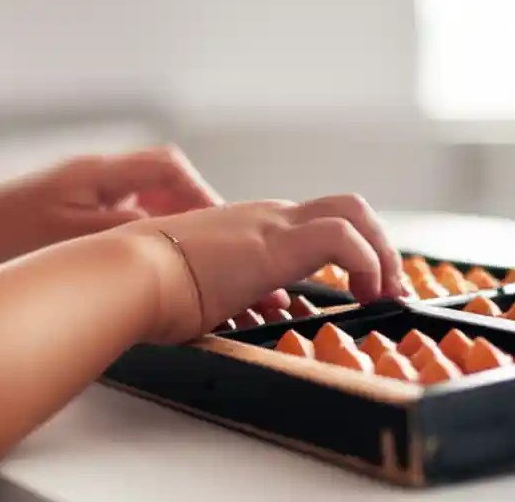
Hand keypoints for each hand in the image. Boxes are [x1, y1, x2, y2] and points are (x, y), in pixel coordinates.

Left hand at [0, 146, 221, 268]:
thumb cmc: (7, 233)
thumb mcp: (72, 238)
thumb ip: (126, 232)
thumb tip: (173, 237)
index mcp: (99, 172)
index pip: (168, 169)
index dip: (200, 194)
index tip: (219, 224)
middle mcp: (100, 171)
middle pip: (167, 175)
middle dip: (196, 204)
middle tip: (216, 238)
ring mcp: (91, 184)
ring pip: (151, 191)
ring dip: (176, 214)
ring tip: (192, 247)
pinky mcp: (83, 201)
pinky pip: (133, 204)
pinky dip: (153, 222)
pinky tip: (155, 250)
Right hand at [120, 196, 406, 342]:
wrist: (126, 275)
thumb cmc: (148, 287)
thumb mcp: (206, 288)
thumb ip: (241, 292)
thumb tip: (274, 306)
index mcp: (252, 226)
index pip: (317, 222)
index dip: (352, 252)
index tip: (365, 289)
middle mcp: (268, 216)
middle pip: (347, 206)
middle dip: (379, 245)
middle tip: (388, 287)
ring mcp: (273, 225)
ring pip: (354, 212)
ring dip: (382, 253)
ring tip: (385, 293)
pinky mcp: (276, 244)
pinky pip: (343, 239)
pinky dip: (366, 264)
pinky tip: (364, 294)